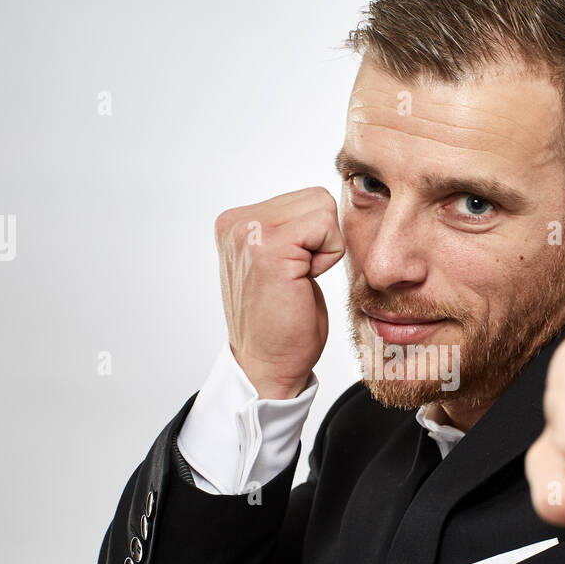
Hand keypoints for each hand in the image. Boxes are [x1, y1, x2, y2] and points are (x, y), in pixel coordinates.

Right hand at [215, 187, 345, 398]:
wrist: (268, 366)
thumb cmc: (283, 324)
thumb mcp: (283, 262)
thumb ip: (290, 229)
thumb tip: (322, 203)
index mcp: (236, 222)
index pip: (305, 199)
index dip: (314, 239)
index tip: (292, 273)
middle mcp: (236, 222)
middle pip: (316, 198)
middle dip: (321, 240)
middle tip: (298, 278)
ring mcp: (249, 231)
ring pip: (323, 207)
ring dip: (324, 248)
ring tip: (298, 280)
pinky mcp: (268, 246)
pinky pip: (326, 226)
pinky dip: (328, 256)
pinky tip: (302, 283)